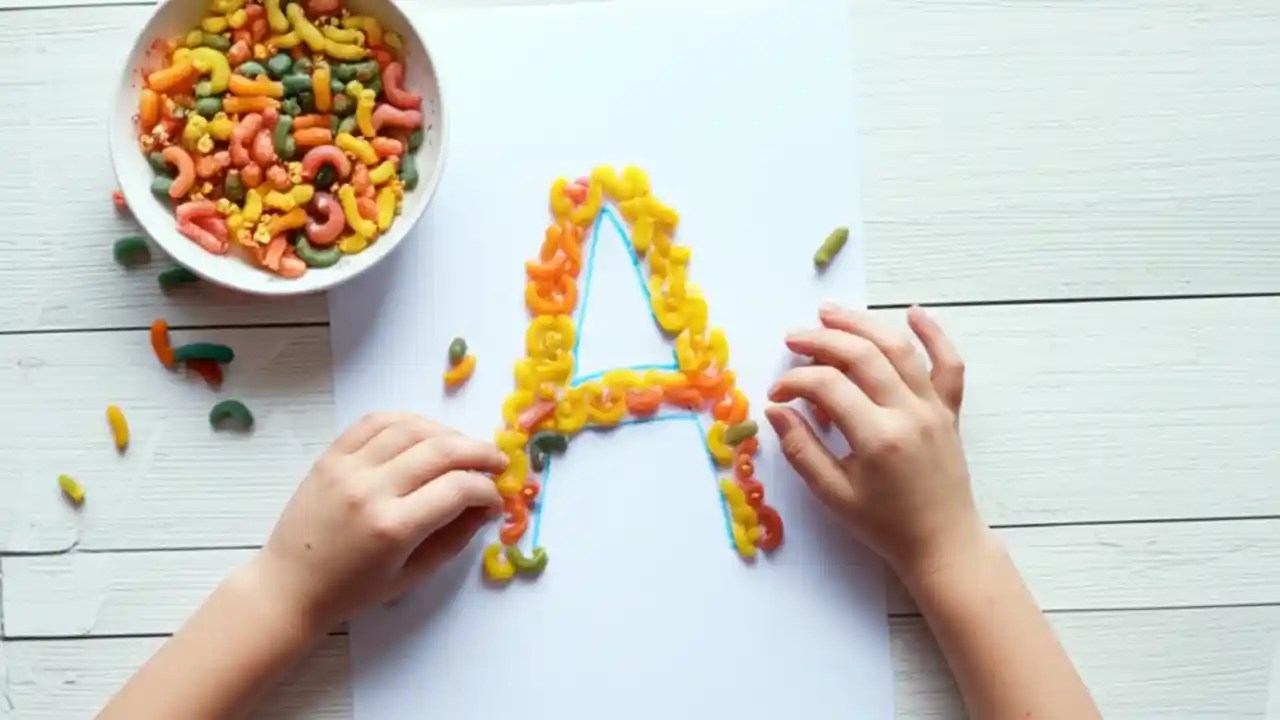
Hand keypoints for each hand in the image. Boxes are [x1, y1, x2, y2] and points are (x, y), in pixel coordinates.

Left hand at [254, 413, 505, 630]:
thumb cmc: (354, 589)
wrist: (289, 585)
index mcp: (393, 528)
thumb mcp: (413, 575)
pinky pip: (375, 421)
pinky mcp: (330, 456)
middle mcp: (371, 490)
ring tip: (463, 446)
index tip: (495, 497)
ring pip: (411, 428)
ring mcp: (347, 468)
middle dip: (479, 452)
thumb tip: (486, 505)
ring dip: (447, 432)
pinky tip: (426, 431)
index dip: (487, 490)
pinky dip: (408, 420)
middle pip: (441, 451)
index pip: (458, 489)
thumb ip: (454, 537)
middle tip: (497, 461)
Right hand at [764, 304, 983, 577]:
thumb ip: (801, 450)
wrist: (942, 543)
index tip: (776, 393)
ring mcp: (934, 408)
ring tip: (830, 314)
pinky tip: (914, 312)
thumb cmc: (884, 525)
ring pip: (899, 349)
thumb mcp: (834, 495)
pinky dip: (934, 334)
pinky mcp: (950, 410)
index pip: (828, 387)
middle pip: (862, 356)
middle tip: (793, 338)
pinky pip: (948, 364)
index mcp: (878, 438)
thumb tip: (776, 410)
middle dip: (822, 341)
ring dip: (863, 324)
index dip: (795, 382)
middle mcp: (909, 414)